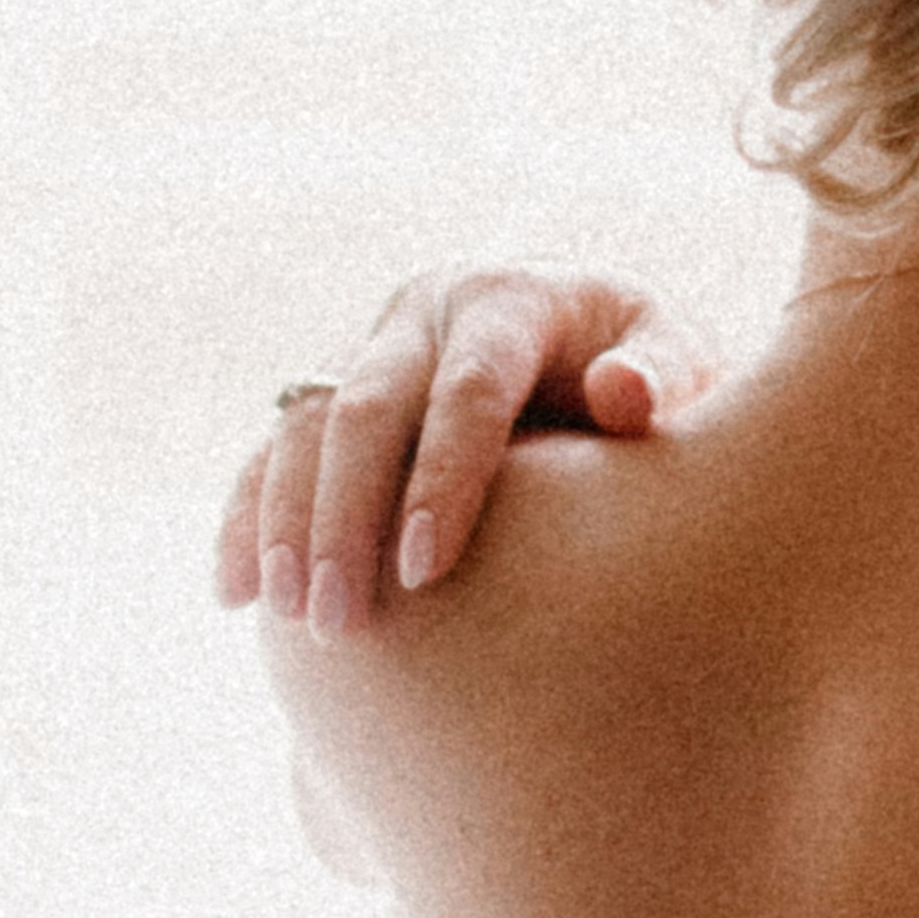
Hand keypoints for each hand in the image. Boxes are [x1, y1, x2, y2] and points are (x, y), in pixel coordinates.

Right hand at [215, 265, 720, 636]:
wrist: (604, 352)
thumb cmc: (657, 376)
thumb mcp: (682, 363)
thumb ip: (663, 378)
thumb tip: (624, 393)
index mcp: (511, 298)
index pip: (467, 388)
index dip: (442, 479)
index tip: (423, 573)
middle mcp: (426, 310)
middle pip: (366, 409)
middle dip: (346, 516)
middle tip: (344, 620)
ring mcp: (370, 347)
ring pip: (302, 428)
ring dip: (288, 524)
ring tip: (297, 618)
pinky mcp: (334, 392)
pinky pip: (272, 453)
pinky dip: (248, 519)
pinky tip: (236, 594)